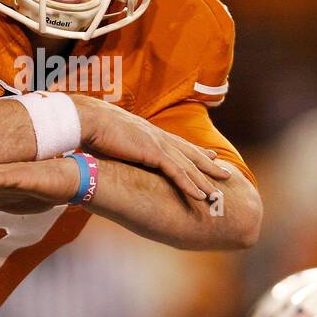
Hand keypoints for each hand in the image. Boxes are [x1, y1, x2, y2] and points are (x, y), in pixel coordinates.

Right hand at [70, 95, 229, 201]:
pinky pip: (177, 173)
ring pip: (188, 166)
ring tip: (219, 194)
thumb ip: (120, 149)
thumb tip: (115, 156)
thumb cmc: (93, 130)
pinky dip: (191, 186)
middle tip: (227, 174)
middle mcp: (158, 137)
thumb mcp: (112, 141)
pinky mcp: (153, 153)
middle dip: (209, 165)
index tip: (211, 155)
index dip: (196, 151)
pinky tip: (201, 196)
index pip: (179, 143)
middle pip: (190, 154)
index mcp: (150, 133)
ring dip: (205, 181)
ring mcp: (158, 145)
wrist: (89, 120)